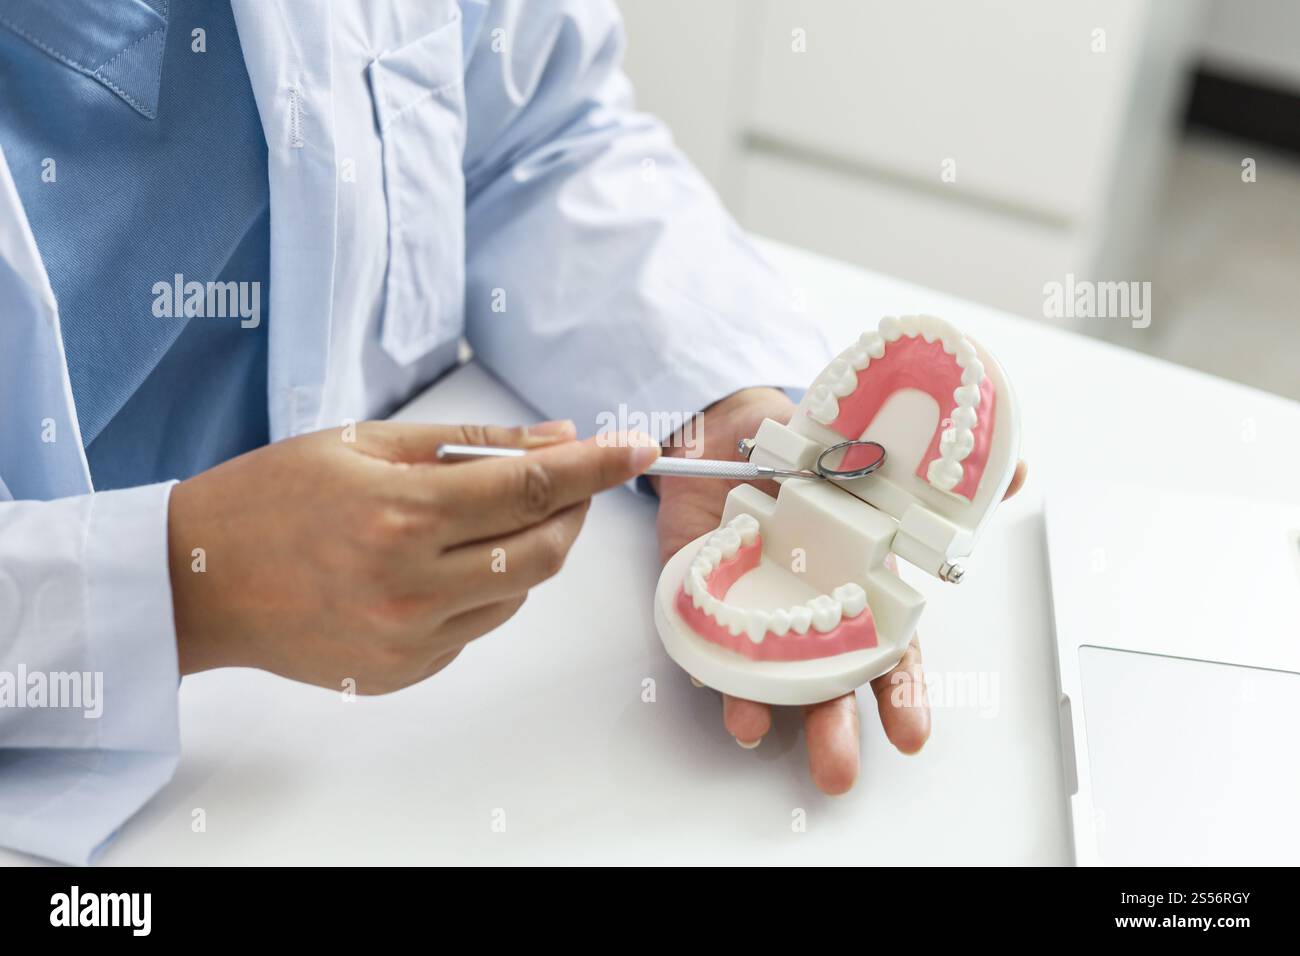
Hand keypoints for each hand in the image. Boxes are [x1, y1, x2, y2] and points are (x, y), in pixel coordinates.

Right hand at [170, 420, 659, 692]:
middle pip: (544, 551)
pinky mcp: (405, 670)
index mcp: (402, 514)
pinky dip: (486, 587)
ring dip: (529, 549)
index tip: (635, 447)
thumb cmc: (272, 495)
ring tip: (487, 516)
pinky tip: (443, 562)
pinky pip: (479, 623)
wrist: (196, 581)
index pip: (532, 488)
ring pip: (518, 592)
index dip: (595, 466)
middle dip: (573, 511)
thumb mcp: (367, 443)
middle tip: (569, 482)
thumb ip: (471, 443)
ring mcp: (410, 637)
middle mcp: (413, 585)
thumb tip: (557, 437)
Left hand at [653, 388, 1025, 793]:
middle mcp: (814, 615)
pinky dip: (706, 663)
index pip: (890, 657)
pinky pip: (706, 641)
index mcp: (863, 592)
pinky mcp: (708, 601)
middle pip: (831, 685)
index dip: (903, 695)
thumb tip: (1020, 470)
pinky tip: (708, 678)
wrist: (739, 431)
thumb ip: (947, 474)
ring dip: (764, 711)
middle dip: (836, 731)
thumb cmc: (816, 460)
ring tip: (755, 733)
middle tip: (837, 772)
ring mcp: (761, 613)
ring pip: (767, 677)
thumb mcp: (882, 459)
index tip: (911, 735)